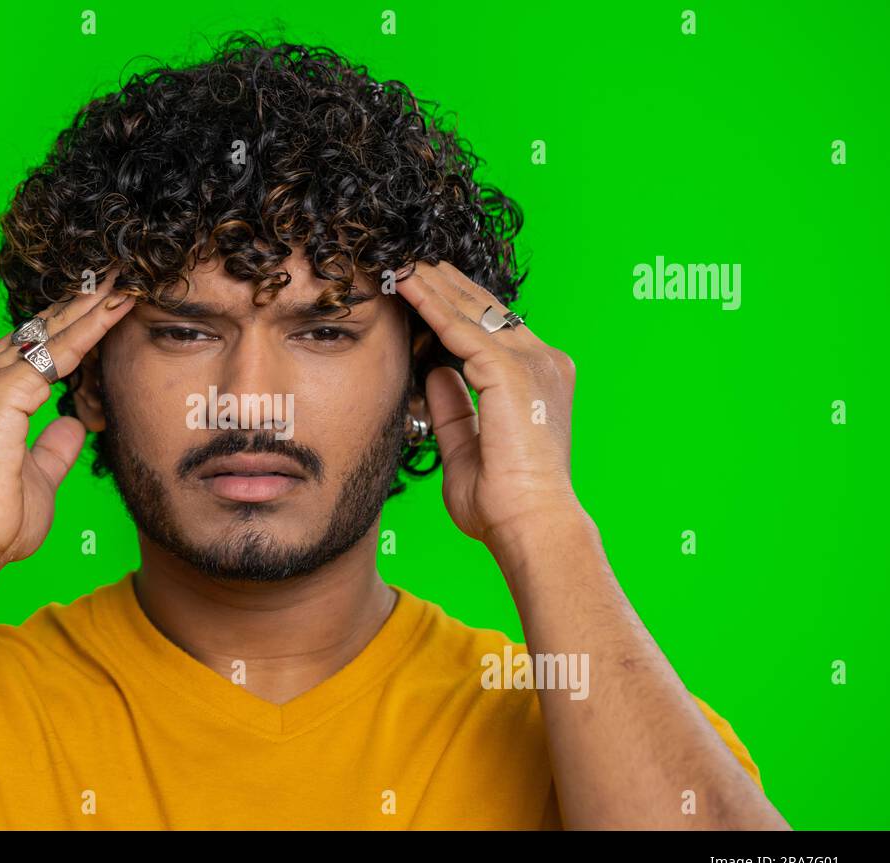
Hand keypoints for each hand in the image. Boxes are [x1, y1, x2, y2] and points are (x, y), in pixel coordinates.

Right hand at [0, 270, 133, 571]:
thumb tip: (74, 424)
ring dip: (92, 307)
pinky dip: (91, 330)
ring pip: (51, 332)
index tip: (106, 308)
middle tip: (120, 277)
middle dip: (83, 303)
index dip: (71, 327)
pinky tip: (117, 311)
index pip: (32, 346)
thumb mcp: (36, 475)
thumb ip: (53, 446)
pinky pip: (57, 353)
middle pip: (40, 328)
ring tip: (127, 283)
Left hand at [396, 260, 582, 546]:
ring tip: (397, 262)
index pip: (492, 330)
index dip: (455, 307)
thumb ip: (453, 405)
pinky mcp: (510, 369)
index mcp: (539, 378)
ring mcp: (531, 360)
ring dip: (431, 285)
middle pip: (484, 309)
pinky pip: (459, 327)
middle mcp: (542, 361)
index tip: (422, 290)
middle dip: (443, 284)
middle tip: (406, 260)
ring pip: (470, 310)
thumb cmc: (503, 502)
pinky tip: (403, 286)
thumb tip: (435, 372)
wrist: (529, 523)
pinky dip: (428, 304)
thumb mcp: (467, 444)